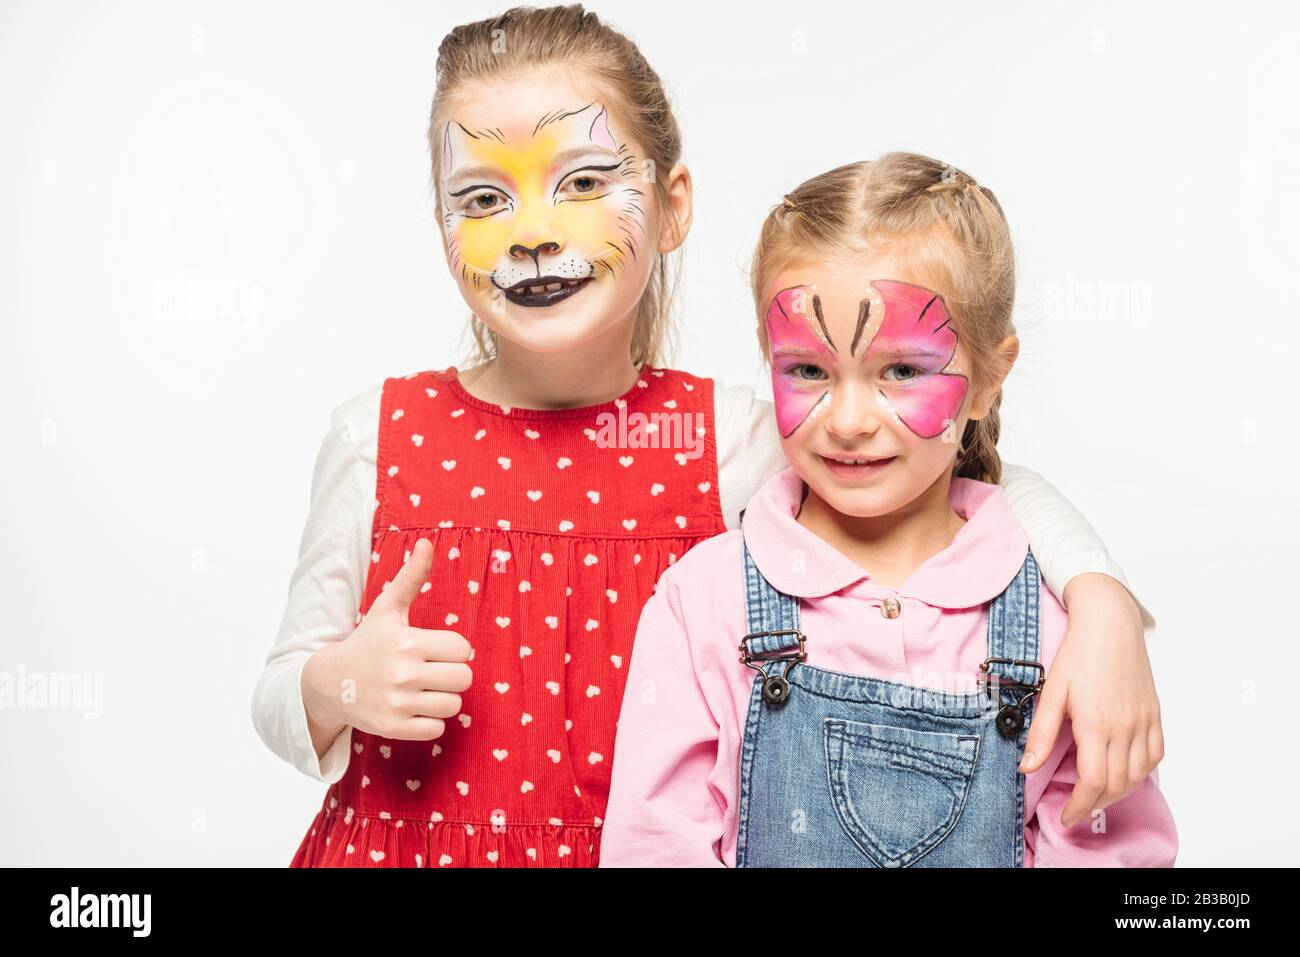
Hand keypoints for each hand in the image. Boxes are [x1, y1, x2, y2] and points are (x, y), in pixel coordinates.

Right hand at [302, 538, 471, 745]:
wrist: (329, 683)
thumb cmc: (367, 642)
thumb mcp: (388, 609)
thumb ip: (411, 577)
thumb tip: (427, 541)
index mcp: (407, 642)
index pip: (463, 649)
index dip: (453, 649)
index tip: (436, 650)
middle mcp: (403, 673)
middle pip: (464, 678)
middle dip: (452, 674)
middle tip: (432, 671)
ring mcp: (397, 703)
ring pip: (453, 705)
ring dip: (443, 698)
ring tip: (423, 690)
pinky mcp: (393, 728)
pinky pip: (437, 729)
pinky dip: (430, 721)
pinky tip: (413, 708)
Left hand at [1020, 573, 1163, 827]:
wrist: (1110, 623)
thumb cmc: (1078, 654)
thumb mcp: (1051, 692)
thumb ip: (1040, 733)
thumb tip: (1027, 767)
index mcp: (1096, 724)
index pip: (1093, 781)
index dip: (1080, 806)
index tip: (1067, 816)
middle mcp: (1125, 727)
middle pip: (1117, 784)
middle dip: (1096, 804)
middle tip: (1077, 809)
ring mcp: (1144, 721)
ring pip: (1138, 774)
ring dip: (1119, 792)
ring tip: (1097, 795)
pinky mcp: (1155, 714)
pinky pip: (1155, 755)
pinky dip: (1142, 772)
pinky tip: (1126, 773)